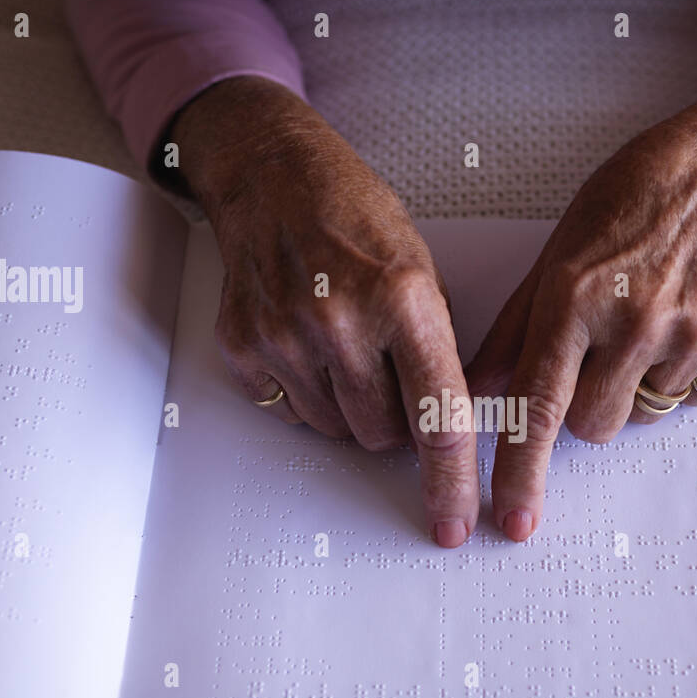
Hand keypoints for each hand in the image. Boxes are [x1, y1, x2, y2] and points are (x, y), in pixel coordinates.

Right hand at [171, 77, 478, 547]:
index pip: (437, 417)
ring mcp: (285, 336)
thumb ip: (434, 347)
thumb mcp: (420, 267)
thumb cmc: (353, 214)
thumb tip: (444, 424)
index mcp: (403, 300)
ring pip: (337, 431)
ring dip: (350, 408)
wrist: (270, 174)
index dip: (451, 481)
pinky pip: (289, 411)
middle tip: (388, 373)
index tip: (453, 523)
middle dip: (396, 423)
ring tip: (345, 346)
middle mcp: (340, 322)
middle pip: (383, 437)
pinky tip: (306, 342)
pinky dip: (305, 392)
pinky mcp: (243, 346)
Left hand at [465, 83, 696, 541]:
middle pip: (595, 426)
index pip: (540, 406)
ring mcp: (694, 332)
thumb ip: (516, 327)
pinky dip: (685, 374)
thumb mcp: (555, 252)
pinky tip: (686, 322)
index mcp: (578, 297)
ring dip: (638, 385)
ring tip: (648, 321)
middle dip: (586, 405)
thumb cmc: (627, 203)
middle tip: (598, 353)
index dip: (522, 469)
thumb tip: (479, 387)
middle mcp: (637, 320)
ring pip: (645, 414)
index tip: (513, 521)